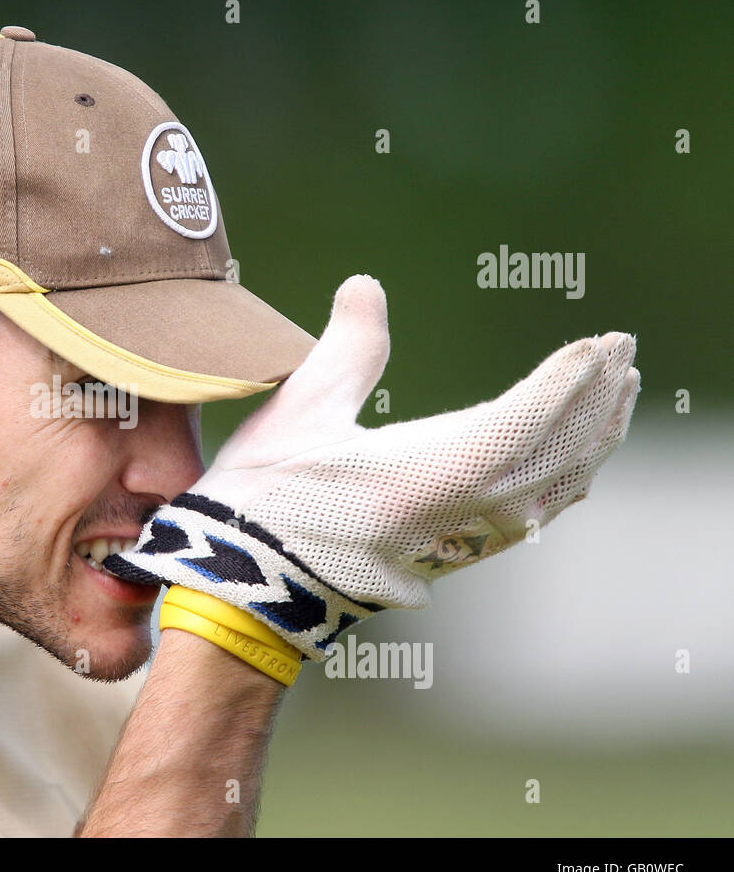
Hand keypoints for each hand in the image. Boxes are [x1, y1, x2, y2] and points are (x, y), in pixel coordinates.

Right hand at [105, 275, 640, 661]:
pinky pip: (538, 514)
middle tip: (623, 352)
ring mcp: (464, 541)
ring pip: (556, 487)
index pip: (527, 422)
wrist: (249, 584)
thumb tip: (365, 287)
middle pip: (557, 454)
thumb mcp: (299, 413)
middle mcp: (460, 516)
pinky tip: (577, 464)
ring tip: (617, 396)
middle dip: (596, 400)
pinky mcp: (457, 554)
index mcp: (426, 477)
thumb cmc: (265, 500)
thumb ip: (346, 348)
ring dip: (592, 438)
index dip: (568, 381)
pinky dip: (569, 478)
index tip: (603, 343)